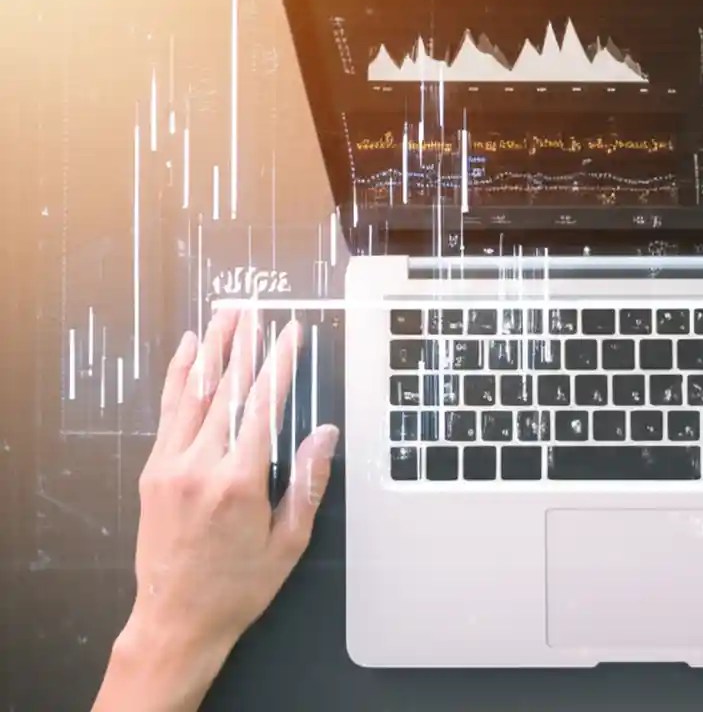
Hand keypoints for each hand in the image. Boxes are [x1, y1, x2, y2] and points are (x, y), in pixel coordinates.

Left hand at [93, 310, 339, 711]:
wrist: (177, 618)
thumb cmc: (238, 586)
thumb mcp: (289, 542)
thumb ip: (308, 482)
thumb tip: (324, 434)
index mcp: (239, 483)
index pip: (262, 407)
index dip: (280, 365)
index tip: (291, 334)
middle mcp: (199, 466)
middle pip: (225, 390)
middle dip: (245, 345)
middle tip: (257, 309)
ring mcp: (169, 465)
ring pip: (192, 393)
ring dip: (211, 350)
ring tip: (226, 315)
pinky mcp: (153, 470)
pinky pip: (168, 412)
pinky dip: (177, 377)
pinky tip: (187, 351)